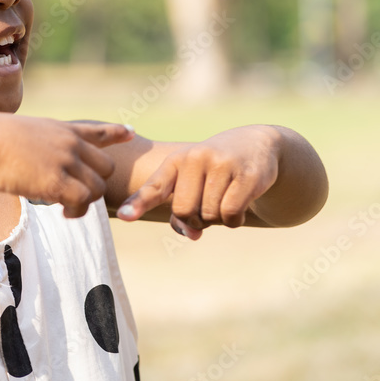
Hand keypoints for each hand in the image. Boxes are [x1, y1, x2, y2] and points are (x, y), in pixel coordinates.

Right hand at [0, 113, 134, 217]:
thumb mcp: (18, 133)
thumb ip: (35, 144)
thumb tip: (33, 160)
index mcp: (61, 129)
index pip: (97, 130)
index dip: (116, 133)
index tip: (130, 133)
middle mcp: (69, 143)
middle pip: (106, 168)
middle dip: (96, 184)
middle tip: (76, 197)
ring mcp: (65, 161)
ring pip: (98, 188)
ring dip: (85, 203)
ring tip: (66, 209)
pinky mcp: (57, 181)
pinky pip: (83, 201)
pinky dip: (76, 211)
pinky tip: (62, 212)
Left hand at [115, 125, 283, 238]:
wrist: (256, 145)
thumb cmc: (214, 170)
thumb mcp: (192, 181)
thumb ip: (182, 211)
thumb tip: (192, 235)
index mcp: (176, 161)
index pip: (154, 187)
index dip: (137, 203)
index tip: (123, 216)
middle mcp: (196, 158)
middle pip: (184, 211)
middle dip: (195, 220)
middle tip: (206, 209)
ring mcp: (222, 164)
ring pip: (209, 215)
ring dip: (217, 220)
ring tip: (225, 200)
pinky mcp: (247, 175)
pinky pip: (231, 214)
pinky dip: (234, 220)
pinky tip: (240, 206)